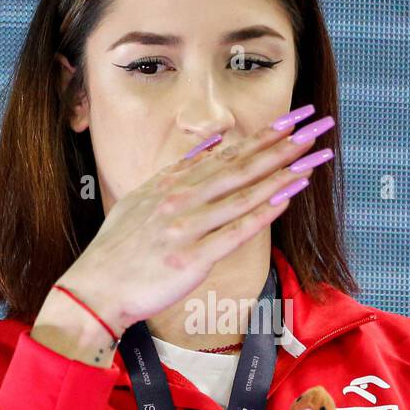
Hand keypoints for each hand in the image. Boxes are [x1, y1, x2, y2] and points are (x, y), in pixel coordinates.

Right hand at [49, 106, 333, 332]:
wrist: (95, 289)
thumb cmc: (120, 251)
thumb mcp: (141, 200)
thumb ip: (178, 172)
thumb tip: (210, 147)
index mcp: (170, 184)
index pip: (226, 155)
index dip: (262, 136)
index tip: (291, 120)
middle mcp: (180, 199)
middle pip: (240, 166)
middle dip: (282, 145)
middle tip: (315, 126)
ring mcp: (186, 227)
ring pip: (242, 193)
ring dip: (281, 172)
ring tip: (313, 155)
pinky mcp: (192, 258)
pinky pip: (235, 231)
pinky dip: (263, 212)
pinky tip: (288, 196)